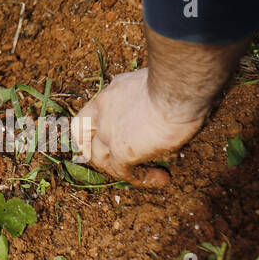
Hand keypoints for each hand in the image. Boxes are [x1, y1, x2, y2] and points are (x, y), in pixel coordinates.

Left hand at [70, 68, 207, 186]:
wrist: (176, 90)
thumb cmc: (174, 81)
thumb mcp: (151, 82)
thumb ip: (144, 94)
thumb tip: (156, 103)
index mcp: (111, 94)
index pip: (92, 112)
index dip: (97, 125)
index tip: (117, 133)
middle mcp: (103, 112)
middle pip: (81, 133)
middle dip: (92, 147)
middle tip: (115, 158)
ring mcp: (109, 132)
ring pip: (98, 157)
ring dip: (118, 168)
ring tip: (147, 173)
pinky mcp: (122, 150)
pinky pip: (123, 172)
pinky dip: (141, 178)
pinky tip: (161, 178)